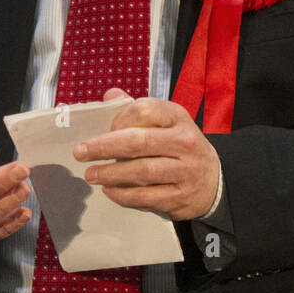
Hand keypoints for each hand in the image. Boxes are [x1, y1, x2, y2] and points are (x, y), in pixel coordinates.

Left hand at [76, 89, 219, 220]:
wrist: (213, 181)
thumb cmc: (180, 147)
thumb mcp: (168, 122)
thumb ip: (138, 109)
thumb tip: (109, 95)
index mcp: (178, 118)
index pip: (145, 110)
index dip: (119, 119)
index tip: (104, 129)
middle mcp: (185, 142)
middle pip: (139, 142)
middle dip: (104, 147)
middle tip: (80, 152)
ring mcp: (184, 171)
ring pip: (141, 172)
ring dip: (111, 174)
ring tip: (91, 174)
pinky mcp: (179, 196)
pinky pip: (145, 197)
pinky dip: (123, 195)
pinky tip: (109, 191)